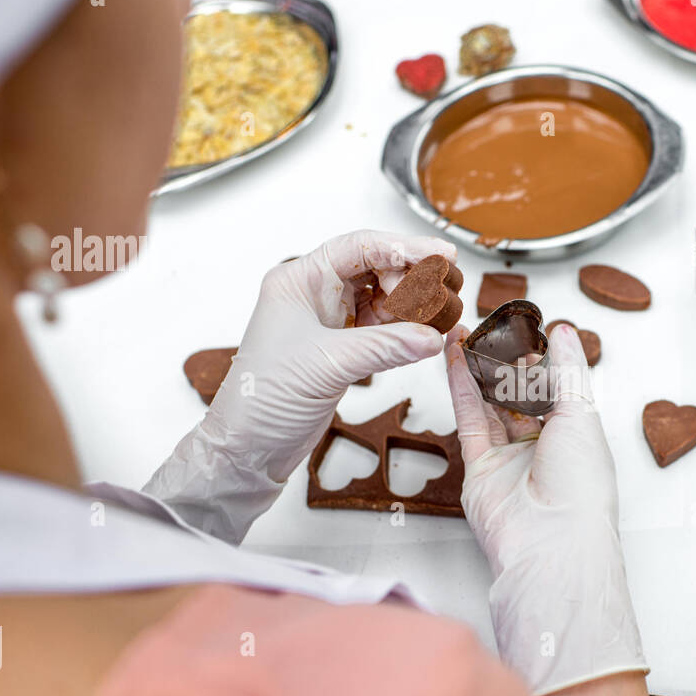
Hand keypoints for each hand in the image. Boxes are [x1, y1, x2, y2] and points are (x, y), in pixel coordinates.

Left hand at [145, 230, 452, 542]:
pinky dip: (406, 334)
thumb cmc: (262, 400)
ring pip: (383, 300)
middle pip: (375, 270)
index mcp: (299, 281)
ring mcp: (329, 323)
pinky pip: (383, 331)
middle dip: (413, 278)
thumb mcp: (328, 364)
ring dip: (414, 306)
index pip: (358, 248)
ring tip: (443, 315)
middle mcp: (314, 296)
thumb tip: (431, 337)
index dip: (402, 247)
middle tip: (445, 289)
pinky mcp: (341, 350)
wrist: (250, 448)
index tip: (438, 254)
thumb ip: (385, 346)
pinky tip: (428, 337)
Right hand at [444, 322, 646, 695]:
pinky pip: (469, 420)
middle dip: (505, 360)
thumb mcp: (581, 414)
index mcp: (577, 436)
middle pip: (519, 394)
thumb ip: (567, 369)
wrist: (550, 543)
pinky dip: (461, 386)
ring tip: (465, 330)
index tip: (527, 326)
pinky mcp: (479, 468)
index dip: (541, 358)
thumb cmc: (580, 489)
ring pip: (490, 403)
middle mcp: (544, 447)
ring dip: (478, 367)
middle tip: (490, 324)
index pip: (557, 388)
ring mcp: (510, 458)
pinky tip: (455, 357)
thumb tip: (565, 331)